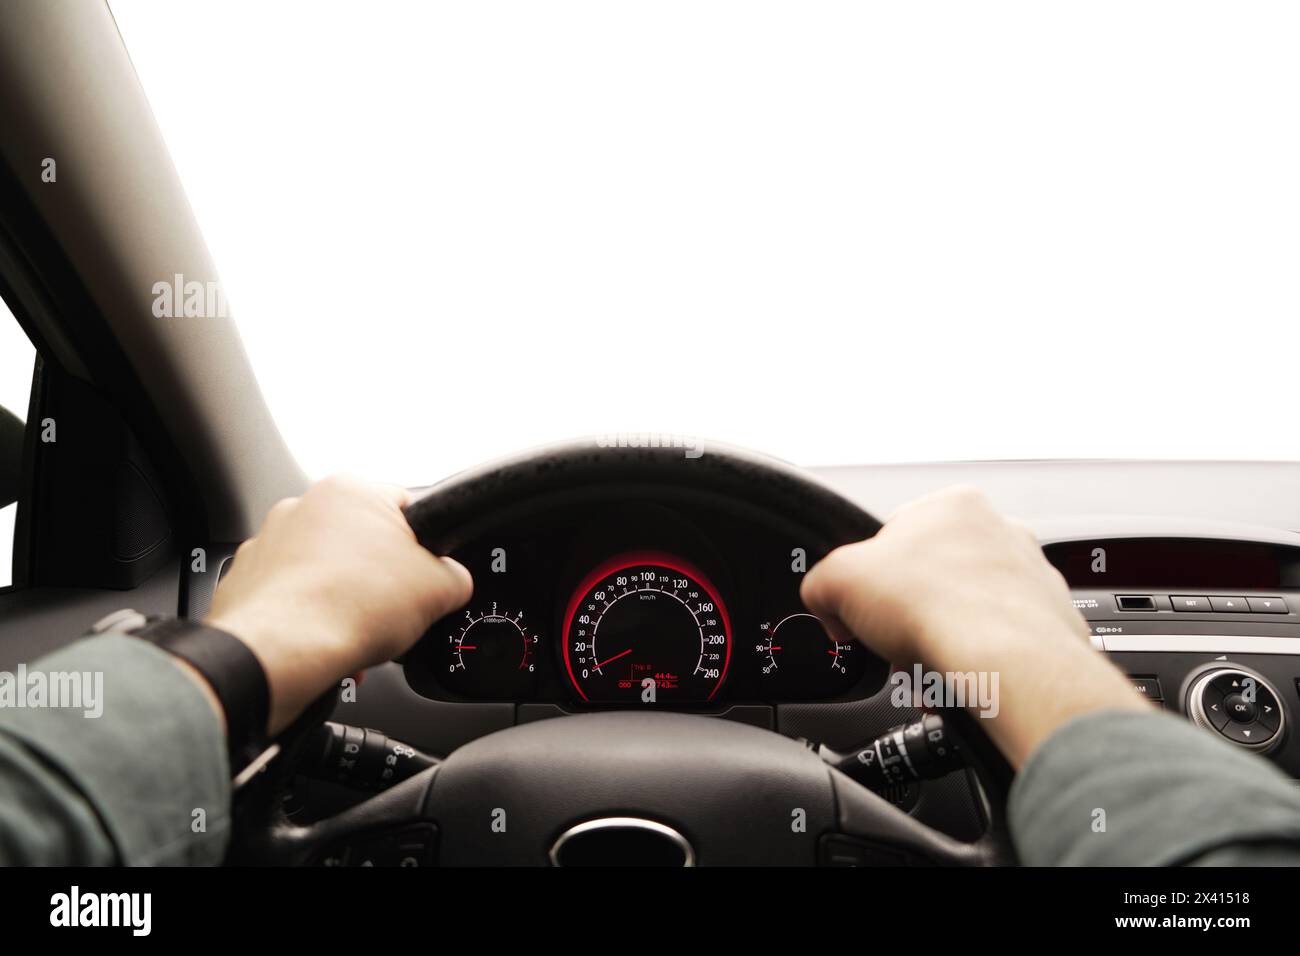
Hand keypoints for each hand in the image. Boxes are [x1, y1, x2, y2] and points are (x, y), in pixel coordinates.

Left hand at [205, 475, 471, 733]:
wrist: (282, 652)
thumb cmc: (348, 608)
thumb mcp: (441, 590)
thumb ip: (456, 576)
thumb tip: (451, 582)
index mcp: (352, 490)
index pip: (406, 507)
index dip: (424, 547)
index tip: (424, 575)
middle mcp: (304, 505)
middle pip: (362, 540)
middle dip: (379, 576)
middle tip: (392, 607)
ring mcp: (269, 540)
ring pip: (325, 569)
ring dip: (344, 597)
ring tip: (357, 631)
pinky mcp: (246, 578)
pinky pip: (291, 594)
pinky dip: (309, 615)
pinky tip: (325, 639)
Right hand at [801, 486, 1146, 767]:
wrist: (1007, 661)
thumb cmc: (937, 607)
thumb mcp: (836, 581)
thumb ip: (820, 583)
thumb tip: (825, 602)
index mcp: (953, 505)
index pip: (894, 537)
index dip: (869, 580)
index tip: (862, 611)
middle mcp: (1000, 531)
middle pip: (931, 579)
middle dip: (907, 617)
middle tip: (893, 645)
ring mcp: (1031, 576)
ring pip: (966, 614)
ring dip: (939, 644)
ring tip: (925, 672)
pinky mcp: (1050, 620)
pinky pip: (999, 644)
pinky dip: (975, 664)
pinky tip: (958, 683)